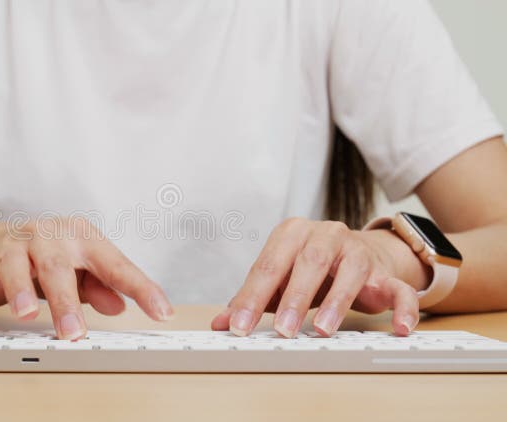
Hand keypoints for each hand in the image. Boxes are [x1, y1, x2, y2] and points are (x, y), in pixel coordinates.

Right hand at [0, 218, 173, 339]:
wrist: (0, 236)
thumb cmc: (51, 257)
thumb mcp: (81, 270)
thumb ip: (100, 286)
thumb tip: (120, 304)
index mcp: (81, 239)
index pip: (115, 265)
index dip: (140, 289)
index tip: (162, 312)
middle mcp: (47, 238)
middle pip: (59, 267)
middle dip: (66, 300)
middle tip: (74, 332)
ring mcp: (10, 245)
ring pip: (13, 263)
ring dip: (18, 288)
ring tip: (25, 312)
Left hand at [211, 218, 424, 337]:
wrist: (361, 255)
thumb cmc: (312, 269)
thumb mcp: (279, 280)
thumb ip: (251, 299)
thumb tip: (220, 323)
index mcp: (292, 234)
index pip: (268, 266)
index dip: (252, 297)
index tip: (239, 326)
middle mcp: (326, 235)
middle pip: (308, 263)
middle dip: (293, 298)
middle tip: (281, 330)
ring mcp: (358, 251)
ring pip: (349, 272)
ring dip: (336, 302)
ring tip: (322, 330)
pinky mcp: (386, 273)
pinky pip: (398, 288)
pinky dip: (401, 307)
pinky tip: (399, 328)